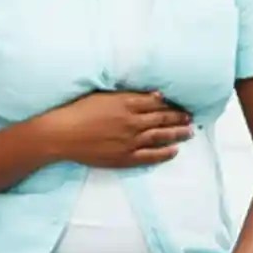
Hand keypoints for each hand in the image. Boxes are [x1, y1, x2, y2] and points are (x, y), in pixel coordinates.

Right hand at [38, 90, 192, 167]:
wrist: (61, 134)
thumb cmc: (78, 111)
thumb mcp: (104, 95)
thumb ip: (130, 95)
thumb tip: (155, 95)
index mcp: (126, 104)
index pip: (157, 104)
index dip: (171, 105)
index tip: (182, 106)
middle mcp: (132, 122)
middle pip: (162, 119)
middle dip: (179, 119)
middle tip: (191, 118)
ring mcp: (130, 141)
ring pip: (160, 137)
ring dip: (177, 134)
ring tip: (189, 133)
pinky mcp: (124, 157)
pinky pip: (150, 156)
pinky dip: (164, 153)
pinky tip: (174, 151)